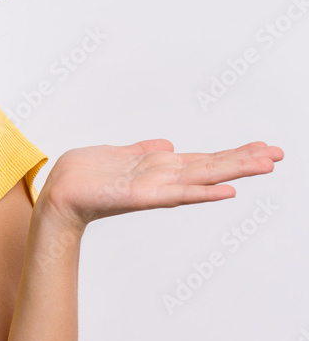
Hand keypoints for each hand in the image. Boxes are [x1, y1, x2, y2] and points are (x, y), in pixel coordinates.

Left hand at [39, 139, 283, 229]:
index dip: (232, 154)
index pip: (203, 159)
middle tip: (280, 154)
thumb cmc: (84, 176)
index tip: (263, 147)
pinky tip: (226, 191)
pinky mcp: (141, 196)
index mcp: (158, 167)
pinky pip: (176, 193)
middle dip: (245, 160)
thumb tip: (168, 144)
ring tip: (266, 164)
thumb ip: (142, 151)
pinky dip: (201, 192)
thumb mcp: (117, 155)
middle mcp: (162, 177)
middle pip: (211, 166)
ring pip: (202, 176)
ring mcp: (155, 187)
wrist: (59, 195)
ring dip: (233, 170)